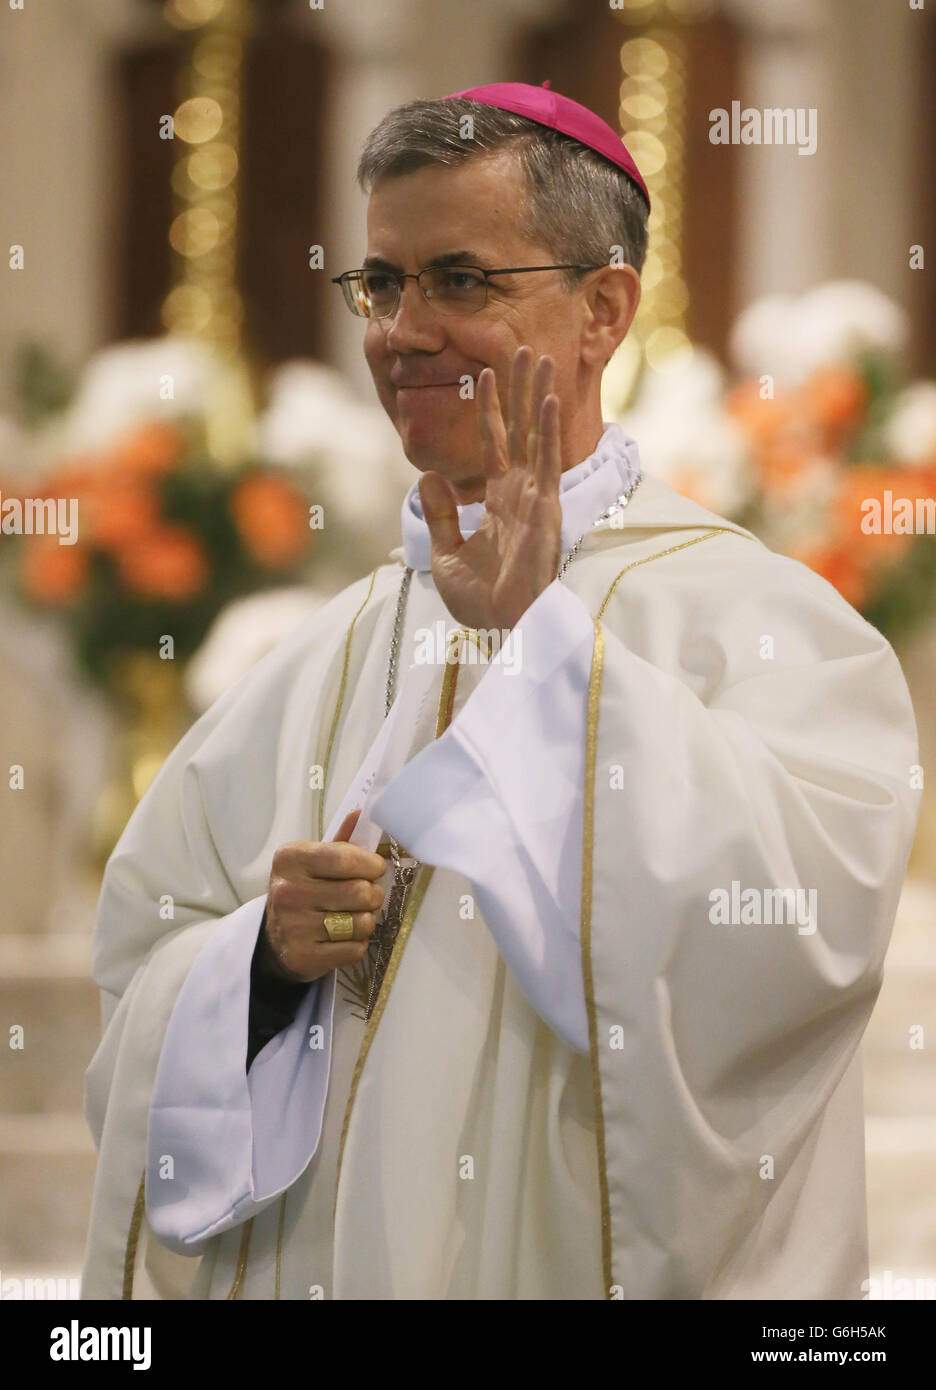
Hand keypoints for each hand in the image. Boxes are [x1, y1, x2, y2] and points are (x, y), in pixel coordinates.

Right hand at [260, 809, 385, 982]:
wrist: (274, 940)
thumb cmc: (302, 891)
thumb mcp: (313, 862)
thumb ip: (341, 842)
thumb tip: (362, 812)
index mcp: (290, 859)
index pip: (345, 857)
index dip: (371, 864)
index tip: (374, 869)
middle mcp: (288, 891)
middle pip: (361, 892)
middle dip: (373, 895)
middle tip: (366, 896)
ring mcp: (294, 927)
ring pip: (362, 922)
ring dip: (366, 921)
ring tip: (353, 917)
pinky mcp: (304, 957)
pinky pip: (355, 949)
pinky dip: (357, 944)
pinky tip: (342, 938)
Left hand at [417, 345, 561, 630]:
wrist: (502, 629)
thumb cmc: (482, 601)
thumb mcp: (446, 555)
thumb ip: (441, 514)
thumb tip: (426, 477)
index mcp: (499, 503)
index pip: (493, 444)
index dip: (488, 410)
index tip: (482, 374)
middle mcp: (521, 494)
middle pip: (520, 429)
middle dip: (520, 389)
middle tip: (523, 347)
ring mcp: (536, 499)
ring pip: (537, 435)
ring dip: (537, 395)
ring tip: (539, 356)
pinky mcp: (546, 510)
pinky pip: (547, 463)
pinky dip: (547, 431)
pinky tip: (546, 400)